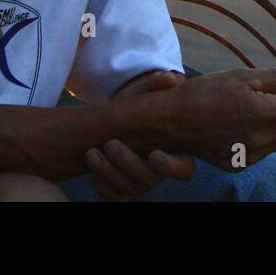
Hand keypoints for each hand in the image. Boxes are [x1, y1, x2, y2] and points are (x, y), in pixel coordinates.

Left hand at [89, 70, 195, 199]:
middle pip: (150, 180)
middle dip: (129, 163)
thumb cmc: (140, 104)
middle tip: (111, 143)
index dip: (170, 167)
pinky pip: (111, 196)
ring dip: (108, 171)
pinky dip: (99, 181)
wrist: (117, 119)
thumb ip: (160, 86)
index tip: (153, 154)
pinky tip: (91, 160)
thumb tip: (169, 79)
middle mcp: (160, 173)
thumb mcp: (150, 92)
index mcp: (177, 152)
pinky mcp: (120, 190)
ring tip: (92, 152)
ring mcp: (140, 184)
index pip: (184, 170)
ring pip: (128, 189)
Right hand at [141, 68, 275, 170]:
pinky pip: (266, 150)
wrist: (171, 121)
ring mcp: (250, 155)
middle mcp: (259, 139)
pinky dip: (268, 135)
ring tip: (269, 105)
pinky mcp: (239, 164)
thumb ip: (275, 81)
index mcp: (262, 114)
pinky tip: (252, 122)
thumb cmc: (204, 92)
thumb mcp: (240, 76)